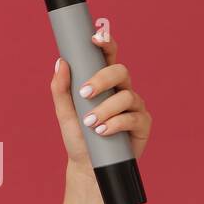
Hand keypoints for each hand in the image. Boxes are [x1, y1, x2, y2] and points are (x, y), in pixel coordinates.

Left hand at [48, 30, 151, 203]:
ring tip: (89, 122)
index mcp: (104, 81)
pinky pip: (133, 118)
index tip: (95, 37)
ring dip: (105, 108)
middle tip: (84, 93)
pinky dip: (116, 123)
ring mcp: (134, 107)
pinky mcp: (143, 125)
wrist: (88, 166)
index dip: (106, 42)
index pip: (108, 56)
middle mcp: (122, 89)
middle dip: (102, 78)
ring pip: (126, 96)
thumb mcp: (63, 112)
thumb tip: (60, 61)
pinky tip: (103, 131)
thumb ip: (60, 87)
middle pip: (120, 71)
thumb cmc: (77, 136)